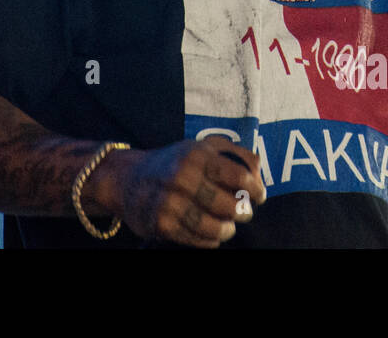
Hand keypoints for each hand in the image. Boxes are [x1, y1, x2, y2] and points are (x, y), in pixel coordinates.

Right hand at [113, 135, 266, 247]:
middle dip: (243, 212)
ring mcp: (170, 202)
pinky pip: (199, 240)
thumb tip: (258, 171)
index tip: (258, 196)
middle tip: (243, 212)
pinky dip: (210, 239)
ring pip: (215, 227)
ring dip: (227, 229)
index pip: (239, 177)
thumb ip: (234, 154)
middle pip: (230, 206)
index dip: (255, 190)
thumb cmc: (175, 163)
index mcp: (195, 155)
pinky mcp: (162, 224)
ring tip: (228, 226)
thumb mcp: (202, 147)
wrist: (128, 179)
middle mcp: (181, 177)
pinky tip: (210, 232)